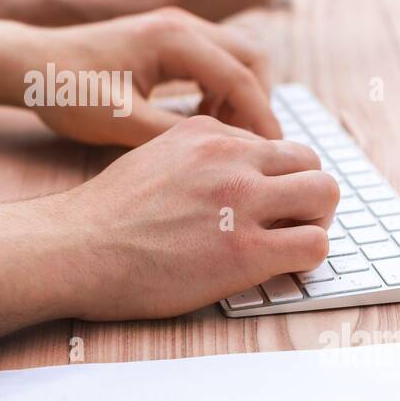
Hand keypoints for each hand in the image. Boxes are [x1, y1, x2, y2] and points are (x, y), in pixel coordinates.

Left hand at [14, 7, 278, 145]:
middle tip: (252, 146)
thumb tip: (226, 154)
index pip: (241, 78)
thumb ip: (175, 135)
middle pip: (251, 58)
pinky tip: (199, 121)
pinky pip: (212, 60)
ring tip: (224, 137)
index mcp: (173, 38)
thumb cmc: (66, 90)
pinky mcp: (166, 38)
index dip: (261, 119)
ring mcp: (174, 27)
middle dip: (258, 103)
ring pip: (235, 57)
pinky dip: (219, 89)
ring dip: (239, 96)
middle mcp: (180, 24)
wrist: (28, 64)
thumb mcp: (120, 122)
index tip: (273, 154)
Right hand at [52, 115, 336, 319]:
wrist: (75, 248)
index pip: (273, 144)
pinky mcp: (245, 250)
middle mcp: (230, 158)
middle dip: (306, 192)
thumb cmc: (104, 215)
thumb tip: (225, 173)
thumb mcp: (152, 157)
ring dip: (316, 220)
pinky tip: (282, 267)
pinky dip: (309, 257)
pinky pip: (314, 244)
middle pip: (310, 161)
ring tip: (292, 243)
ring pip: (324, 194)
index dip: (276, 177)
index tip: (264, 202)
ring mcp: (241, 202)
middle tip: (290, 222)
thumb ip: (195, 158)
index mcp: (207, 134)